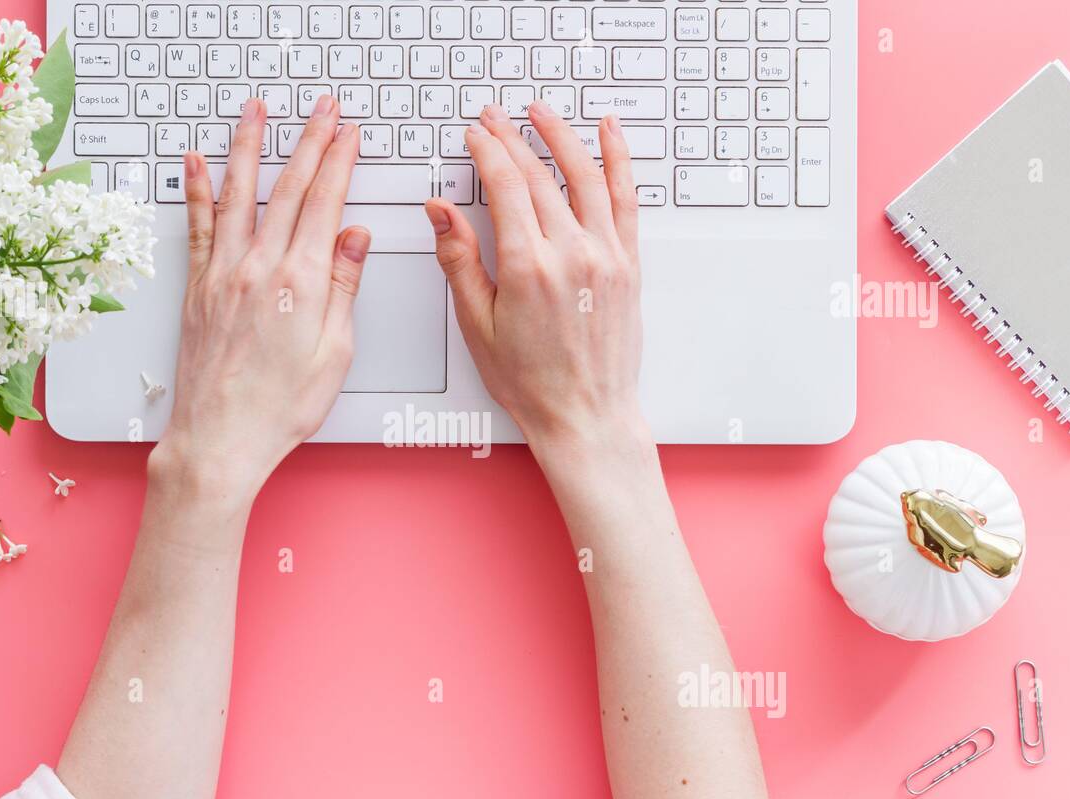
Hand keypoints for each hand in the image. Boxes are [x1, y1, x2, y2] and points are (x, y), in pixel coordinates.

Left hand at [153, 96, 370, 500]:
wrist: (220, 440)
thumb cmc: (279, 409)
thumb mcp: (333, 353)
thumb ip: (343, 288)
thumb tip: (354, 240)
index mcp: (300, 284)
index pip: (325, 205)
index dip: (339, 162)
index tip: (348, 133)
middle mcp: (257, 269)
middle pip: (287, 189)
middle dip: (308, 141)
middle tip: (321, 107)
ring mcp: (223, 275)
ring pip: (238, 194)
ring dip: (249, 147)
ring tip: (256, 110)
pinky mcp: (198, 288)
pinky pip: (197, 226)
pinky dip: (196, 190)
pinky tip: (195, 161)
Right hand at [424, 101, 645, 452]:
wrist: (585, 416)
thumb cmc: (531, 383)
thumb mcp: (478, 324)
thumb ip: (460, 260)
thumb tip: (441, 211)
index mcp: (528, 269)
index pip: (506, 187)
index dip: (487, 152)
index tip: (475, 134)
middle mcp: (572, 256)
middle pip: (539, 177)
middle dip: (512, 139)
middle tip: (495, 118)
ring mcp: (605, 257)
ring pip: (584, 176)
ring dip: (561, 136)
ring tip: (540, 112)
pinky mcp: (627, 265)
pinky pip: (626, 199)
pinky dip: (618, 160)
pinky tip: (609, 133)